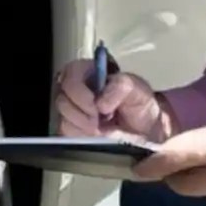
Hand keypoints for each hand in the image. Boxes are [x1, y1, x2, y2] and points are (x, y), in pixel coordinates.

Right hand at [54, 59, 177, 142]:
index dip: (79, 93)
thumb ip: (119, 87)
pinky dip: (81, 134)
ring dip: (83, 125)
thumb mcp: (134, 87)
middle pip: (63, 99)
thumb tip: (100, 103)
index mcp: (87, 70)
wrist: (143, 125)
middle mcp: (74, 86)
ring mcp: (70, 106)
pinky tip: (95, 132)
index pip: (70, 76)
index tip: (95, 107)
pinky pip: (65, 131)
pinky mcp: (70, 124)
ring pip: (63, 117)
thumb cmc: (137, 101)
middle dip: (83, 114)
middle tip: (100, 120)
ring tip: (101, 126)